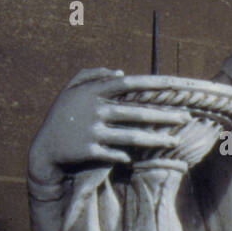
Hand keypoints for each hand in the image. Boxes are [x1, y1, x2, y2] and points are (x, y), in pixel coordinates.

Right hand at [29, 68, 190, 184]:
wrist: (45, 148)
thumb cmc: (62, 115)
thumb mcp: (72, 89)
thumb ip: (93, 75)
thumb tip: (121, 72)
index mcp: (94, 92)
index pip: (129, 84)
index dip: (154, 84)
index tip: (177, 85)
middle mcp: (95, 109)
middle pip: (137, 113)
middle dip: (164, 115)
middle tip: (186, 118)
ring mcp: (93, 131)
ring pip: (131, 136)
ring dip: (155, 140)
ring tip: (174, 142)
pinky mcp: (90, 151)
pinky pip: (116, 154)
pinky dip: (126, 156)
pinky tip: (135, 158)